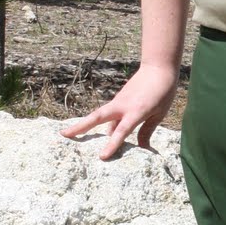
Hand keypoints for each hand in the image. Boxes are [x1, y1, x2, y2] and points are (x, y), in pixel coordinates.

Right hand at [60, 64, 178, 159]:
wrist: (158, 67)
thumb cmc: (162, 92)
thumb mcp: (159, 114)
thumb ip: (147, 131)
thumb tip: (141, 148)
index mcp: (136, 111)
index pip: (122, 131)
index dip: (112, 144)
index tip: (101, 157)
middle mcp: (122, 106)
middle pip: (97, 117)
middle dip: (80, 127)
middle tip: (63, 135)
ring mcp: (118, 101)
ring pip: (98, 115)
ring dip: (85, 124)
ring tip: (68, 134)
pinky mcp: (118, 99)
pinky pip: (107, 114)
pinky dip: (102, 124)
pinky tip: (101, 136)